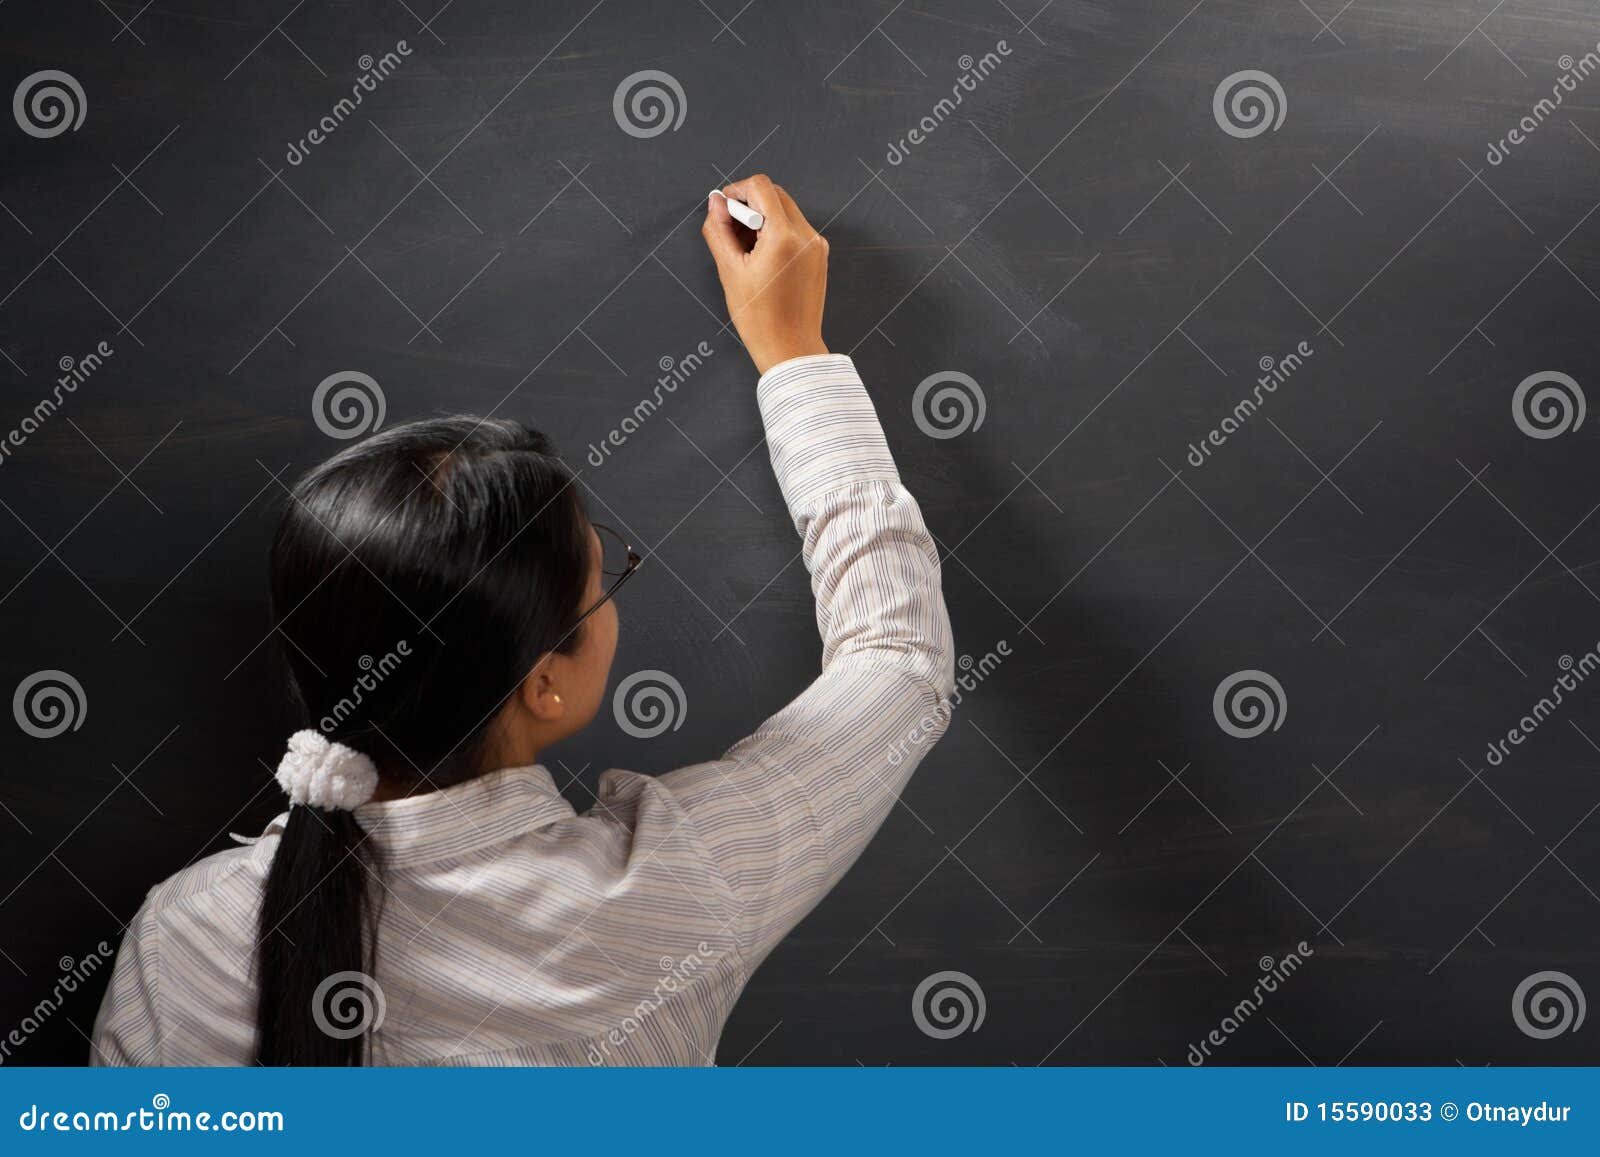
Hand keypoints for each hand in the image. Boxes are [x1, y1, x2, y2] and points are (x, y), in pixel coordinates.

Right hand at [701, 174, 829, 374]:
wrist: (791, 349)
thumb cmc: (761, 319)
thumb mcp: (730, 271)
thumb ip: (719, 230)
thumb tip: (715, 203)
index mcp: (785, 237)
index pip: (761, 187)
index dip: (736, 191)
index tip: (723, 207)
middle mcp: (806, 236)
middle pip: (775, 194)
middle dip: (749, 205)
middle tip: (730, 230)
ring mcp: (816, 245)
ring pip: (785, 210)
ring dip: (761, 218)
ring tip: (744, 250)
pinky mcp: (818, 255)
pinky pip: (794, 229)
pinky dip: (775, 232)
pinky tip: (760, 257)